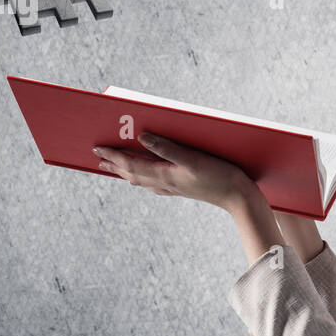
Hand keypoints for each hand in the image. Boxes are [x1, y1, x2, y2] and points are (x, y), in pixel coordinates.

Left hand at [92, 132, 256, 210]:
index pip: (131, 164)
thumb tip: (142, 137)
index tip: (96, 148)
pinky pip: (156, 185)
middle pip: (133, 174)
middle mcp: (165, 183)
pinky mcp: (184, 189)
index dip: (113, 155)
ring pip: (143, 181)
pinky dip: (145, 180)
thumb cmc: (218, 176)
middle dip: (115, 166)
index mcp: (164, 175)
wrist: (239, 198)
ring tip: (118, 169)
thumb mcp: (193, 159)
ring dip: (127, 174)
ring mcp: (174, 188)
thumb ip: (167, 148)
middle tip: (99, 159)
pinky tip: (149, 181)